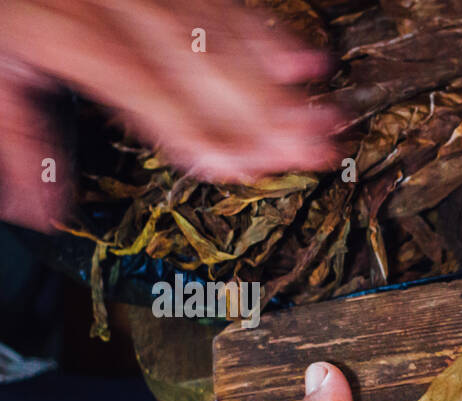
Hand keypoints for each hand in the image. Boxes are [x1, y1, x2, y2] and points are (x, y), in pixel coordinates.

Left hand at [0, 0, 341, 230]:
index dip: (194, 129)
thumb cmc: (2, 12)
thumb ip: (19, 142)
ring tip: (324, 119)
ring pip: (222, 32)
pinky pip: (224, 1)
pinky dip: (268, 34)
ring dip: (281, 81)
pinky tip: (305, 61)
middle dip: (264, 111)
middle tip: (313, 150)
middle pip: (199, 59)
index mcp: (62, 28)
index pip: (141, 86)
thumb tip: (41, 215)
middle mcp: (114, 0)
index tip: (241, 167)